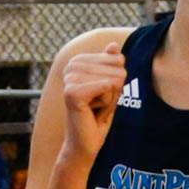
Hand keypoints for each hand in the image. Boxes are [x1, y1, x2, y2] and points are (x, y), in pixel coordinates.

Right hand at [60, 42, 127, 164]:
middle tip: (99, 104)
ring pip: (115, 79)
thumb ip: (110, 65)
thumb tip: (114, 45)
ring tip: (95, 108)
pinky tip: (93, 112)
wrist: (86, 142)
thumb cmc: (97, 114)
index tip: (101, 95)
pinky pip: (108, 87)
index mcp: (78, 60)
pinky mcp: (73, 91)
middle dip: (115, 91)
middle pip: (118, 68)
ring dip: (111, 98)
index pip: (118, 59)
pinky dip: (108, 104)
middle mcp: (71, 65)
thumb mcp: (110, 87)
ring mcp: (70, 78)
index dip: (116, 82)